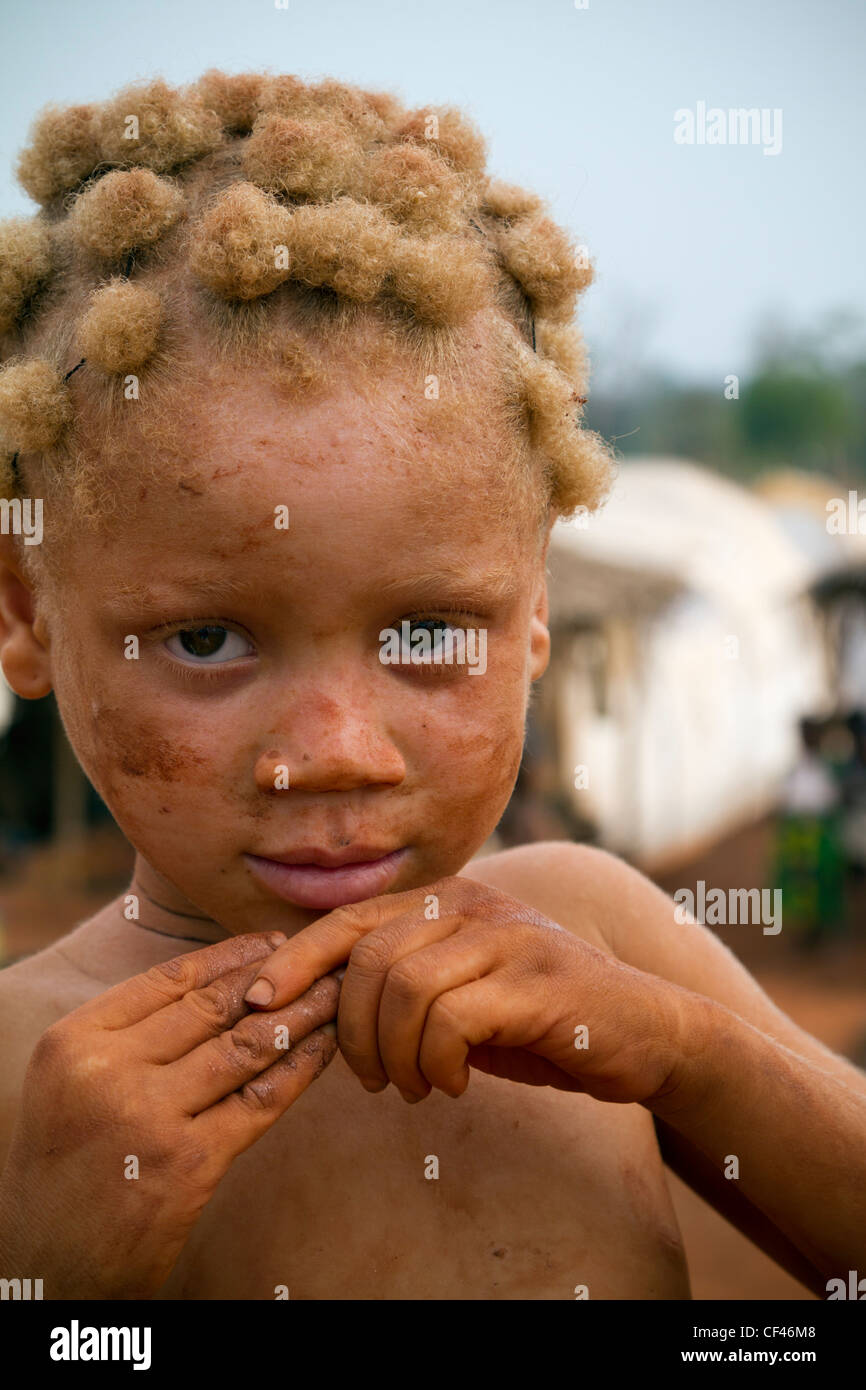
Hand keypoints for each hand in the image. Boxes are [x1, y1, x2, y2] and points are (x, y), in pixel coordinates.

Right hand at [0, 931, 338, 1298]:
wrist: (52, 1265)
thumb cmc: (70, 1166)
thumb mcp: (72, 1082)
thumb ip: (129, 1032)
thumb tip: (215, 980)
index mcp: (75, 1040)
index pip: (169, 979)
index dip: (231, 956)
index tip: (275, 943)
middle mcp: (107, 1069)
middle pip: (213, 1006)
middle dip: (279, 977)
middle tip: (326, 957)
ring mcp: (148, 1116)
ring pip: (245, 1045)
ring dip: (302, 1013)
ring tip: (339, 992)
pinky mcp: (189, 1163)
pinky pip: (261, 1099)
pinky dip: (302, 1067)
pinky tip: (328, 1047)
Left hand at [243, 877, 688, 1107]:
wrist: (643, 1033)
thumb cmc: (539, 1018)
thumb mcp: (461, 992)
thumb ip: (402, 981)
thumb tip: (315, 1004)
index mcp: (447, 899)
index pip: (349, 918)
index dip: (295, 960)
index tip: (258, 1004)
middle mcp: (473, 904)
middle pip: (368, 956)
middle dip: (351, 1030)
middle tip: (371, 1080)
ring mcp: (507, 936)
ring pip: (403, 987)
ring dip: (394, 1055)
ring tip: (415, 1086)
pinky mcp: (536, 980)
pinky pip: (450, 1019)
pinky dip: (437, 1063)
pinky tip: (456, 1082)